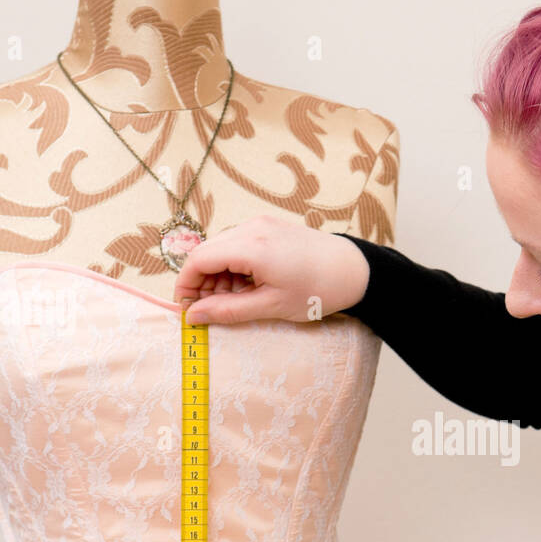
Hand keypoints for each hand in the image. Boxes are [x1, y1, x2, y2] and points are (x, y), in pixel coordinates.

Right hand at [173, 213, 369, 325]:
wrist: (354, 270)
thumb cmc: (318, 290)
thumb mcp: (271, 306)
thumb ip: (228, 311)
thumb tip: (194, 317)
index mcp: (251, 246)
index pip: (198, 260)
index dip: (186, 286)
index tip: (187, 310)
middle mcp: (251, 228)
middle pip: (206, 252)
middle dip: (201, 282)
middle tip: (212, 310)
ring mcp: (260, 224)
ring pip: (220, 248)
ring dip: (218, 275)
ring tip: (237, 300)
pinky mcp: (268, 226)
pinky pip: (237, 244)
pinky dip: (233, 266)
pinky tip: (249, 286)